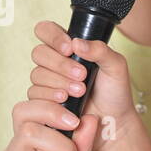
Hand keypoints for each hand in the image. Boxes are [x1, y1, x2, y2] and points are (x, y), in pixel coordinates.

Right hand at [27, 20, 136, 150]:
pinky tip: (67, 100)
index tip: (69, 48)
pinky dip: (51, 96)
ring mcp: (48, 81)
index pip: (46, 30)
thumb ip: (100, 50)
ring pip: (37, 74)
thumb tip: (77, 43)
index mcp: (70, 47)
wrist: (112, 120)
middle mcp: (55, 62)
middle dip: (60, 64)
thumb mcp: (115, 66)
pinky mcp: (44, 100)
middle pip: (39, 53)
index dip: (53, 37)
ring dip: (59, 82)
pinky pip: (35, 93)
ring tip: (80, 91)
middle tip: (82, 75)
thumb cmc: (115, 92)